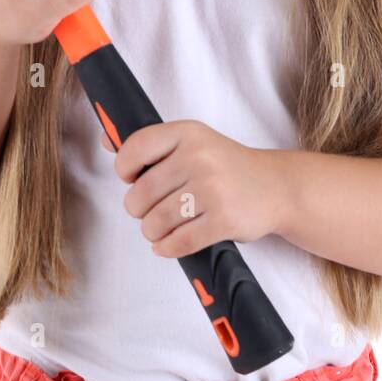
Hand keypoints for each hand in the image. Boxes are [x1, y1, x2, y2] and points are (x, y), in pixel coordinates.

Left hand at [100, 119, 288, 257]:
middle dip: (138, 209)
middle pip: (141, 194)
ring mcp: (213, 189)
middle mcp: (200, 157)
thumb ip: (152, 143)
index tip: (131, 178)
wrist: (276, 187)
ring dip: (152, 231)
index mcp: (188, 133)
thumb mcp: (194, 142)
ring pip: (156, 221)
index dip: (124, 169)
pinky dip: (167, 247)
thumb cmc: (227, 166)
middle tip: (149, 210)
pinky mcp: (224, 220)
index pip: (135, 148)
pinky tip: (169, 243)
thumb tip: (105, 138)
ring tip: (160, 228)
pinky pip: (178, 242)